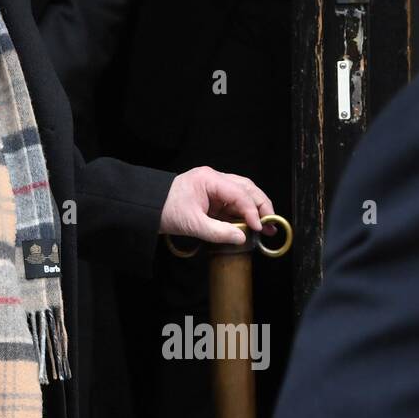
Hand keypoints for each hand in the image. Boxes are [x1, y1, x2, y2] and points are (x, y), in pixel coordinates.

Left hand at [159, 166, 274, 244]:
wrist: (146, 208)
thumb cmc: (165, 211)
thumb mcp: (192, 224)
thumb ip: (219, 232)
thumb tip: (243, 238)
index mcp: (209, 179)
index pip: (239, 193)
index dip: (253, 211)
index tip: (260, 227)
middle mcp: (215, 179)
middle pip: (247, 189)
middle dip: (261, 206)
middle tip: (272, 224)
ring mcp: (214, 188)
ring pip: (243, 194)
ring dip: (255, 210)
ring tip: (267, 226)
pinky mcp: (212, 198)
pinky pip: (233, 204)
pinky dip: (244, 214)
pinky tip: (251, 226)